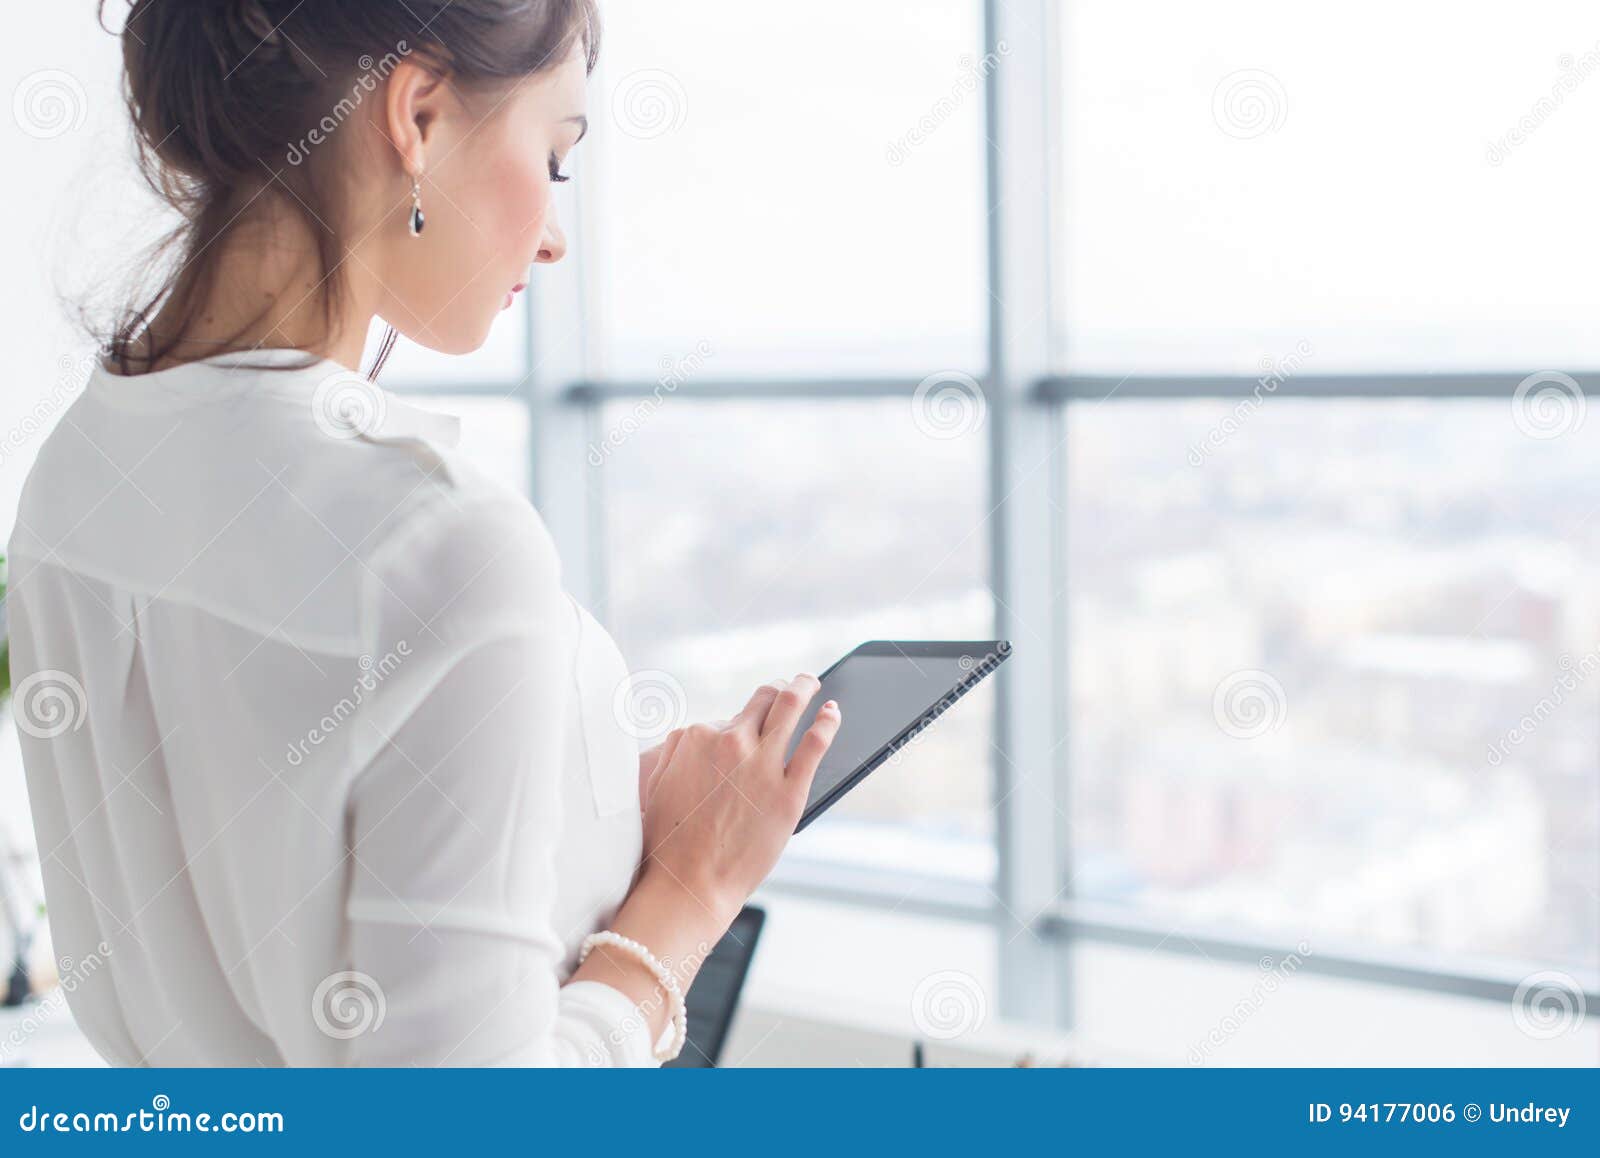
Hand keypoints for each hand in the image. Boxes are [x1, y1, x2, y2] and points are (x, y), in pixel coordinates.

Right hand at [639, 675, 840, 924]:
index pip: (727, 717)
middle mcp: (731, 742)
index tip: (745, 729)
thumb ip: (676, 751)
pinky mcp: (789, 791)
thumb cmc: (670, 843)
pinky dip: (827, 722)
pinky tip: (833, 711)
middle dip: (777, 689)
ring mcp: (762, 765)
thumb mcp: (657, 783)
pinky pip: (814, 744)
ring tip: (810, 683)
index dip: (737, 727)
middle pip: (762, 700)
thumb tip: (696, 733)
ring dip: (803, 688)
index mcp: (697, 738)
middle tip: (789, 686)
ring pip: (790, 707)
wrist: (689, 884)